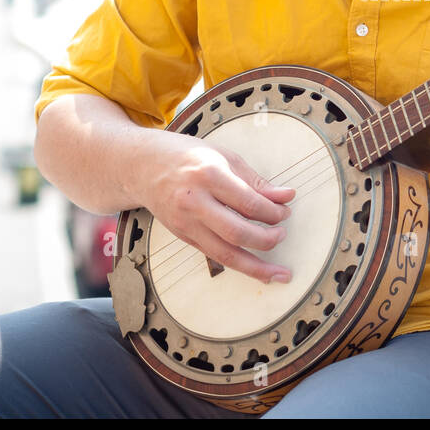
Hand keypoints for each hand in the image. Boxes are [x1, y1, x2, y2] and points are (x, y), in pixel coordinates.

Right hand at [131, 131, 295, 284]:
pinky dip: (238, 264)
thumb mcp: (225, 157)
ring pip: (225, 254)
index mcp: (209, 175)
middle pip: (238, 232)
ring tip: (279, 273)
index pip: (249, 203)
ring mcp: (186, 222)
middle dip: (267, 239)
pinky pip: (214, 255)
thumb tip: (286, 196)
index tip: (285, 212)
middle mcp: (195, 202)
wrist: (143, 166)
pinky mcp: (183, 236)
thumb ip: (256, 181)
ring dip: (256, 267)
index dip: (273, 213)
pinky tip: (256, 268)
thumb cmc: (187, 156)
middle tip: (282, 233)